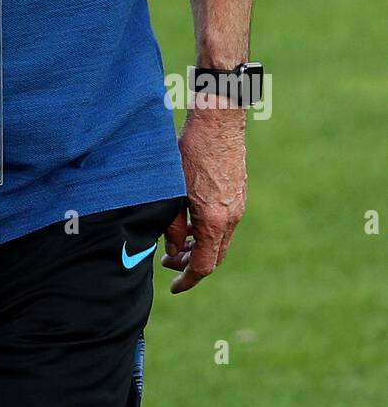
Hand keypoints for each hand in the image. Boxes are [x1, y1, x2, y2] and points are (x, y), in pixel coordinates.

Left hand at [162, 104, 246, 292]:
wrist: (218, 119)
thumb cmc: (189, 150)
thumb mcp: (172, 190)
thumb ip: (173, 225)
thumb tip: (174, 249)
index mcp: (215, 220)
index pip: (204, 265)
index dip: (187, 279)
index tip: (174, 287)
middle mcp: (232, 216)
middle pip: (215, 256)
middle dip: (191, 264)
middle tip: (168, 261)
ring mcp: (239, 204)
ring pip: (220, 240)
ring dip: (200, 246)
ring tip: (177, 242)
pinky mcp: (239, 192)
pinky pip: (225, 223)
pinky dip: (208, 231)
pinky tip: (191, 221)